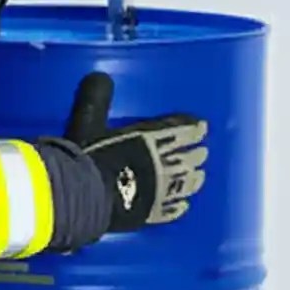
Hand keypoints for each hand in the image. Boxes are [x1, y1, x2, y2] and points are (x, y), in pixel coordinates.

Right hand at [63, 72, 209, 232]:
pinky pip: (172, 211)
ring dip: (194, 179)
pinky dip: (180, 207)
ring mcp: (160, 191)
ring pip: (185, 184)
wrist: (86, 197)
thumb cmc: (89, 157)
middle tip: (203, 151)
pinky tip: (183, 207)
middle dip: (196, 154)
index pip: (179, 130)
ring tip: (199, 176)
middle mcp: (162, 164)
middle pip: (186, 158)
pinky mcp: (153, 214)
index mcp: (150, 139)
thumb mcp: (88, 122)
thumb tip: (99, 75)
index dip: (192, 127)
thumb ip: (96, 98)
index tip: (202, 126)